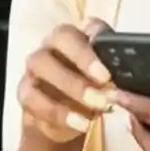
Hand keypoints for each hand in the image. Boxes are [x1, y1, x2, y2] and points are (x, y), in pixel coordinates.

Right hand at [17, 17, 115, 142]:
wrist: (68, 116)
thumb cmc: (92, 86)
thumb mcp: (108, 77)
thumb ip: (114, 69)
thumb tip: (125, 77)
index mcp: (75, 34)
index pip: (82, 28)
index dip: (92, 47)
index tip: (107, 74)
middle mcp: (51, 44)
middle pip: (59, 39)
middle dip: (82, 62)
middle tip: (104, 86)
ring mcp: (34, 66)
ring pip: (42, 65)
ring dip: (71, 87)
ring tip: (96, 108)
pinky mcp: (25, 92)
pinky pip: (34, 99)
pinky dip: (58, 113)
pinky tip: (80, 123)